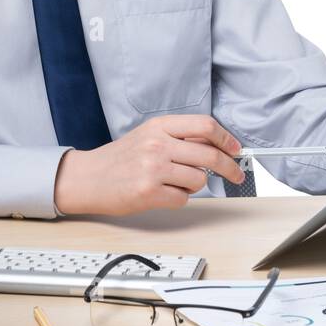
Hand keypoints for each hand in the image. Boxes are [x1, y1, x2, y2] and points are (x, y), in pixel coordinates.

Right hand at [53, 114, 245, 215]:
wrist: (89, 177)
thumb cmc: (121, 158)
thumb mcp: (148, 135)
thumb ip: (178, 137)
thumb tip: (215, 145)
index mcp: (159, 126)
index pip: (205, 126)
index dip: (227, 139)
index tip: (236, 149)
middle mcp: (158, 144)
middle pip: (210, 155)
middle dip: (230, 168)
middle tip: (236, 175)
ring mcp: (153, 169)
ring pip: (199, 179)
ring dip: (194, 184)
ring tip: (174, 181)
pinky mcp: (149, 193)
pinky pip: (183, 198)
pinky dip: (178, 198)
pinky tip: (162, 192)